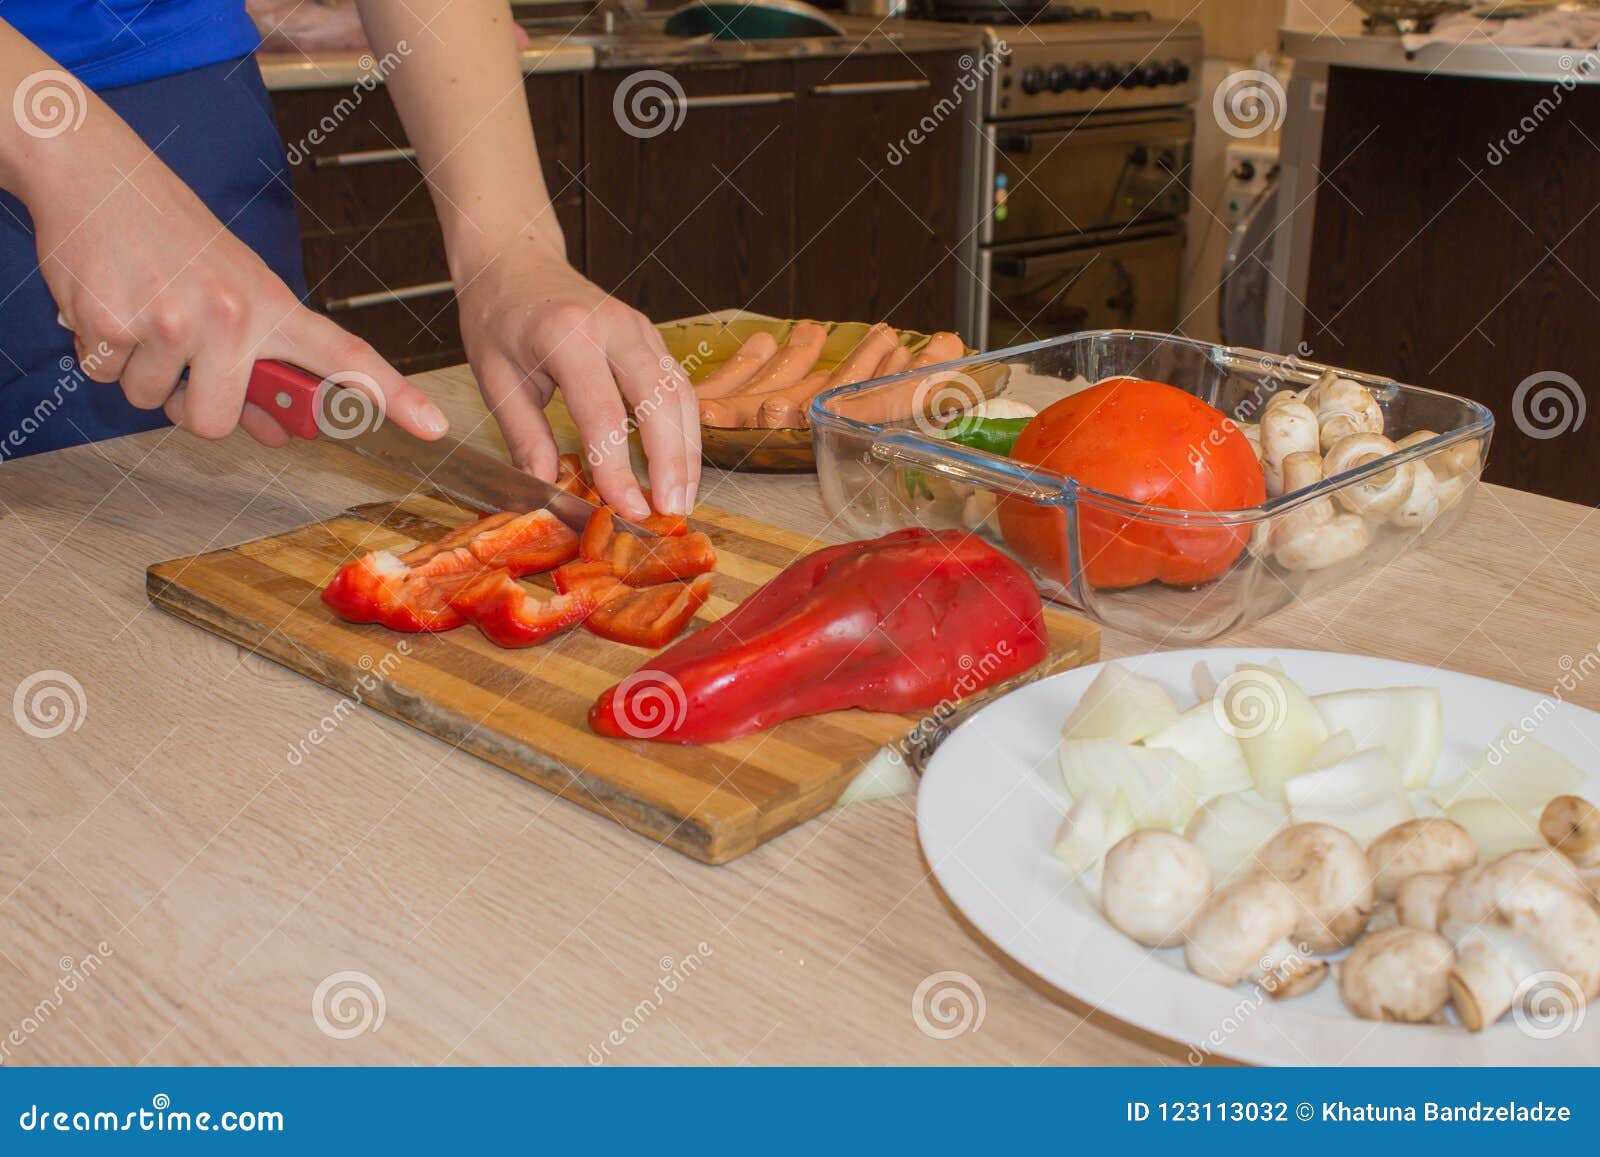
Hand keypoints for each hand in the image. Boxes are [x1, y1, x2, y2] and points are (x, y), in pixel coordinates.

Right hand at [20, 115, 446, 446]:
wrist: (95, 170)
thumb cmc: (171, 236)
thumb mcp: (234, 292)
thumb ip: (258, 366)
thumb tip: (276, 434)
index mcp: (272, 306)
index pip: (345, 357)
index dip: (393, 395)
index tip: (433, 428)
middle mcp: (231, 314)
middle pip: (216, 422)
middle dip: (192, 406)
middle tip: (180, 357)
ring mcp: (171, 320)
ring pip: (155, 402)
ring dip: (141, 372)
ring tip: (141, 310)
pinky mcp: (111, 323)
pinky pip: (106, 376)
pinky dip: (101, 352)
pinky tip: (107, 302)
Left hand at [456, 247, 700, 518]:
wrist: (515, 261)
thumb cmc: (499, 317)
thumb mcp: (495, 378)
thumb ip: (524, 435)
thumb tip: (547, 489)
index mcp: (566, 335)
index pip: (602, 412)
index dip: (617, 466)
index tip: (626, 508)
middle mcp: (613, 326)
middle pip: (659, 400)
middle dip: (671, 462)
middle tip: (671, 511)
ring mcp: (640, 328)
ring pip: (680, 393)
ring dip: (687, 450)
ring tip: (681, 499)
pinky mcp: (651, 337)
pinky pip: (679, 385)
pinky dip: (685, 429)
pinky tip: (681, 465)